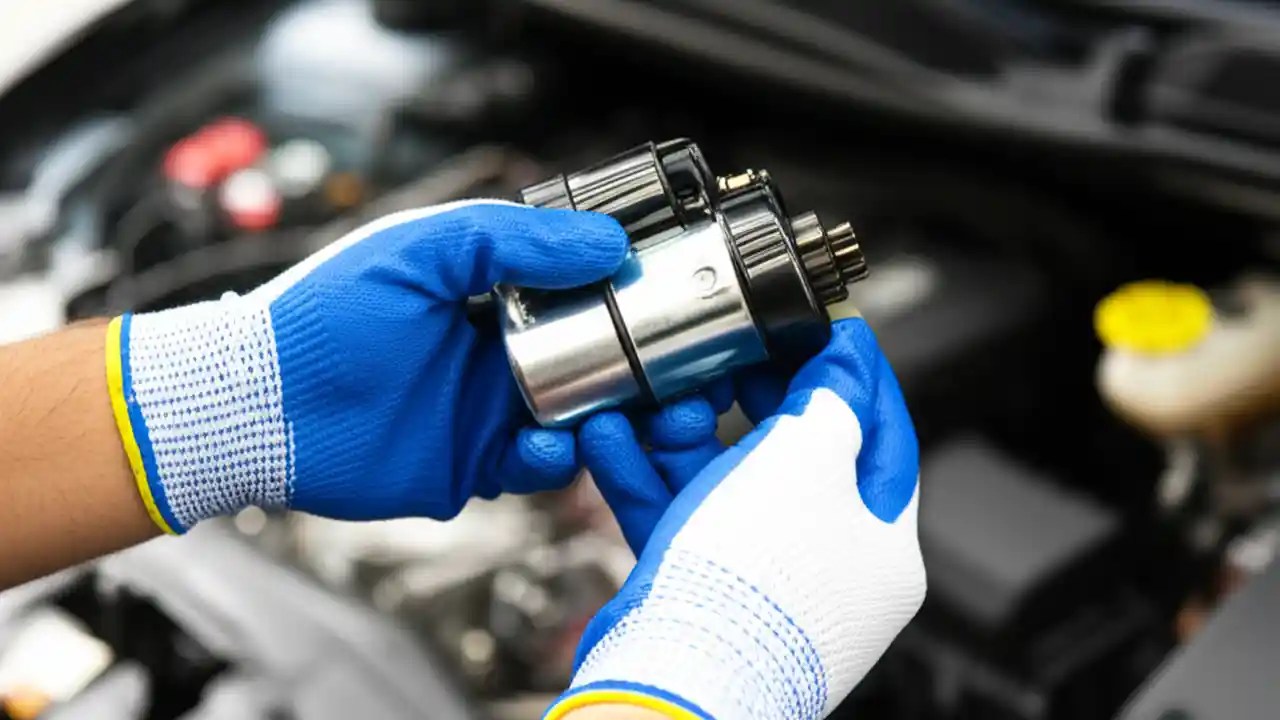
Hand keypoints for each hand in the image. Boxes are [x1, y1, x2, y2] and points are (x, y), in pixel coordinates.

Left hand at [106, 201, 628, 533]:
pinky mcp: (473, 467)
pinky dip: (556, 459)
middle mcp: (502, 353)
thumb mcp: (425, 249)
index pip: (585, 292)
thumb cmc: (328, 315)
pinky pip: (537, 468)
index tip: (673, 297)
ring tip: (639, 414)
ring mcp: (490, 412)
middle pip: (601, 362)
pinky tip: (549, 443)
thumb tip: (606, 243)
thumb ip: (517, 241)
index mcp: (497, 294)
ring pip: (583, 419)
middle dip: (648, 371)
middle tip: (688, 377)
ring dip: (620, 419)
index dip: (633, 298)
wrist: (259, 403)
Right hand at [553, 318, 925, 719]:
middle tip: (734, 353)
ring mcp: (763, 581)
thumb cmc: (757, 584)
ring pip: (725, 485)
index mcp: (879, 540)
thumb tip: (847, 362)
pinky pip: (680, 520)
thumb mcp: (808, 461)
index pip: (881, 434)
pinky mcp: (702, 593)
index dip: (854, 374)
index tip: (829, 329)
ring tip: (651, 396)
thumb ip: (829, 403)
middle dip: (752, 400)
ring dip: (682, 436)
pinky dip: (647, 480)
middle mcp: (826, 565)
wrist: (677, 680)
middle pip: (796, 456)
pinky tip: (610, 439)